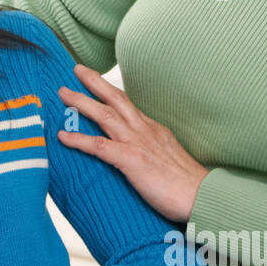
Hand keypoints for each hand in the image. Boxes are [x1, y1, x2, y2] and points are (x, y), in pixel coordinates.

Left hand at [57, 63, 209, 222]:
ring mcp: (137, 143)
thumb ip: (153, 150)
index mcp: (154, 129)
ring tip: (62, 93)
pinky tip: (62, 136)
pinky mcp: (132, 160)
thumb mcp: (169, 157)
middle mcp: (144, 130)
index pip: (129, 104)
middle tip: (76, 69)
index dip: (110, 92)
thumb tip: (141, 153)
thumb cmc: (188, 185)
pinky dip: (79, 139)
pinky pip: (99, 146)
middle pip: (116, 98)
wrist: (204, 196)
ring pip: (105, 114)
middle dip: (94, 82)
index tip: (96, 82)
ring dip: (81, 102)